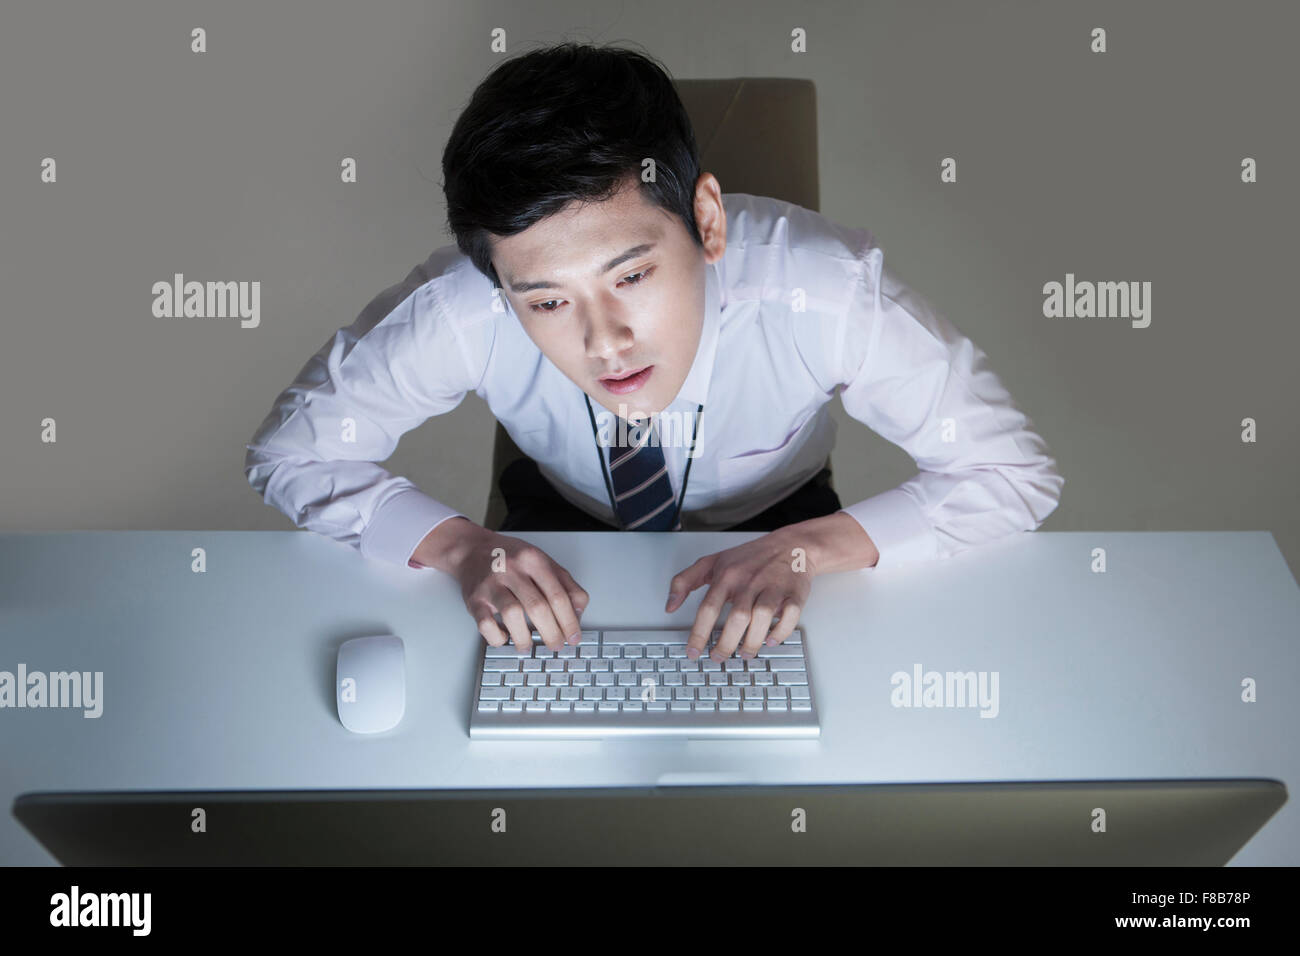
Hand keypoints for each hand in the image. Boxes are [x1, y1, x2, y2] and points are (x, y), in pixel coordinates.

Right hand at [413, 518, 588, 652]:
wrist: (471, 549)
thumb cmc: (511, 558)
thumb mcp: (542, 561)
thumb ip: (564, 583)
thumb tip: (577, 613)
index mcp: (534, 560)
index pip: (558, 595)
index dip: (569, 621)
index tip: (574, 637)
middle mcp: (512, 569)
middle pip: (538, 607)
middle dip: (552, 633)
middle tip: (556, 646)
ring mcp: (491, 584)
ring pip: (512, 615)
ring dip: (524, 637)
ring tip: (528, 645)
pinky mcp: (474, 599)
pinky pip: (485, 624)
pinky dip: (497, 637)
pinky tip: (505, 637)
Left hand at [665, 526, 811, 661]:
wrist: (790, 545)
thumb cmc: (750, 557)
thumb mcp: (712, 562)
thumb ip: (685, 581)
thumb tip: (669, 605)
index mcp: (727, 575)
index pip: (708, 608)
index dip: (699, 634)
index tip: (693, 652)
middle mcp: (749, 581)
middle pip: (737, 618)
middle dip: (726, 644)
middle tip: (718, 658)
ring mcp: (773, 587)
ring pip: (762, 618)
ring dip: (752, 642)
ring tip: (743, 654)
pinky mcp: (794, 593)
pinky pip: (789, 616)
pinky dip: (781, 632)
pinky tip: (771, 640)